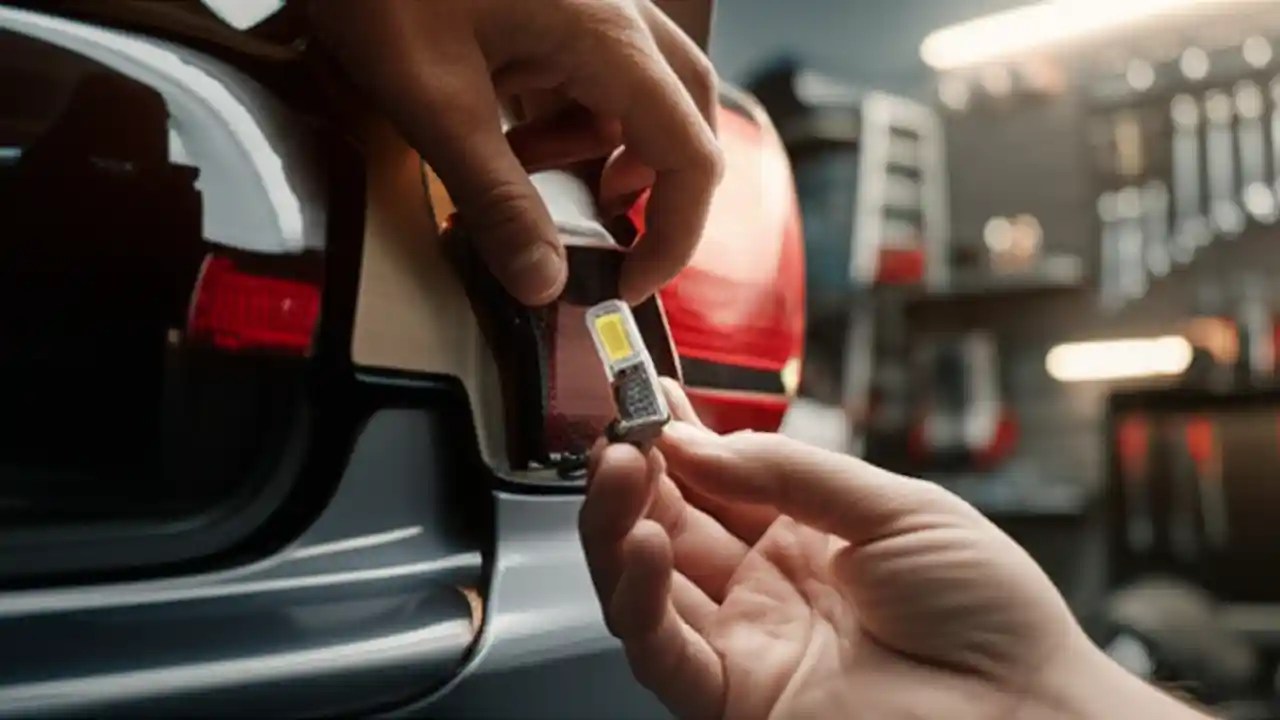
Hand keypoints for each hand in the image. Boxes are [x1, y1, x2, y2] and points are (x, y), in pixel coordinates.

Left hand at [310, 0, 721, 304]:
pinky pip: (594, 71)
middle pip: (682, 118)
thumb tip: (542, 282)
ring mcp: (591, 3)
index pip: (689, 153)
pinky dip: (568, 118)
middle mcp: (618, 13)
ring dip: (600, 151)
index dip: (674, 233)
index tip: (630, 284)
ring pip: (639, 96)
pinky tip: (510, 131)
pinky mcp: (558, 3)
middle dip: (650, 191)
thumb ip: (495, 197)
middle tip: (604, 243)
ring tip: (528, 173)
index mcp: (607, 36)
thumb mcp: (433, 100)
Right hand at [581, 381, 1211, 719]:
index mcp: (803, 537)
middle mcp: (764, 589)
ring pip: (648, 585)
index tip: (646, 393)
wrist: (1027, 707)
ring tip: (619, 466)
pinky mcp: (735, 698)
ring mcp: (745, 643)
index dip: (678, 438)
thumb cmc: (988, 611)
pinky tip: (641, 542)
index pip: (717, 480)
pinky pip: (665, 650)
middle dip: (637, 474)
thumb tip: (698, 443)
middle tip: (620, 429)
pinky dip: (639, 598)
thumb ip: (793, 472)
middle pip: (670, 526)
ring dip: (620, 524)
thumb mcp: (896, 508)